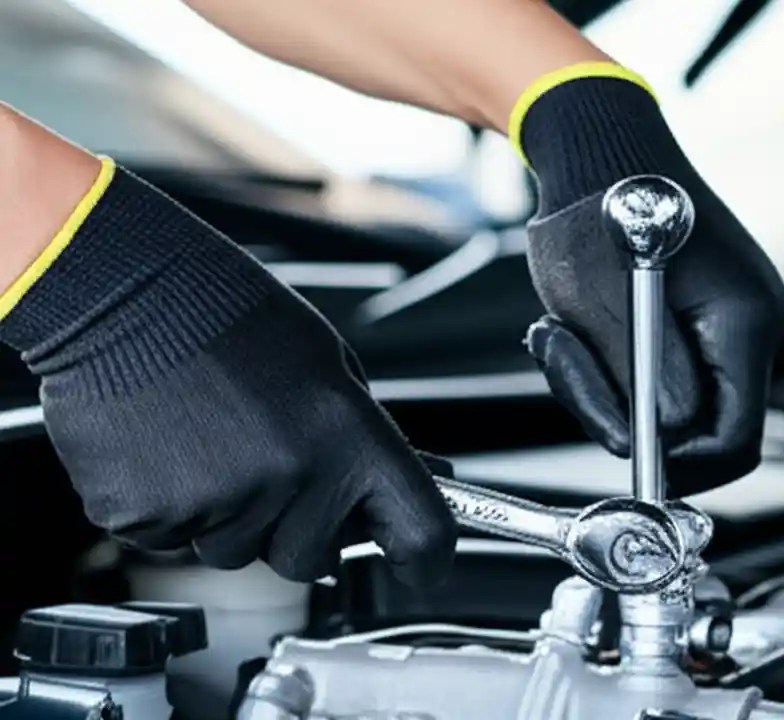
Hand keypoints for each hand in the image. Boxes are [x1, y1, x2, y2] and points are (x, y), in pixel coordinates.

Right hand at [1, 165, 455, 586]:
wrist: (121, 293)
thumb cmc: (227, 315)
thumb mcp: (327, 364)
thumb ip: (362, 437)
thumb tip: (409, 480)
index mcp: (348, 434)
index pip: (420, 531)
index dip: (426, 559)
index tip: (419, 567)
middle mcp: (292, 476)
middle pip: (312, 557)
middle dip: (298, 527)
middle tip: (267, 462)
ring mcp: (218, 503)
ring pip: (237, 550)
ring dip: (230, 514)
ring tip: (208, 438)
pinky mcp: (149, 516)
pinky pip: (175, 539)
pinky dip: (171, 505)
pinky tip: (167, 446)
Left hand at [518, 75, 783, 495]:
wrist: (598, 145)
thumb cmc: (596, 210)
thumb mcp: (604, 310)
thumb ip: (642, 388)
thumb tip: (665, 450)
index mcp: (746, 321)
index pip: (735, 440)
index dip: (678, 464)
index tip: (620, 448)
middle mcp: (754, 322)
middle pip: (705, 423)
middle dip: (631, 416)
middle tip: (569, 369)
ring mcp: (732, 317)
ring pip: (677, 400)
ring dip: (610, 384)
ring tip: (562, 334)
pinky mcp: (704, 314)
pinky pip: (667, 370)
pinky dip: (617, 365)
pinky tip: (580, 326)